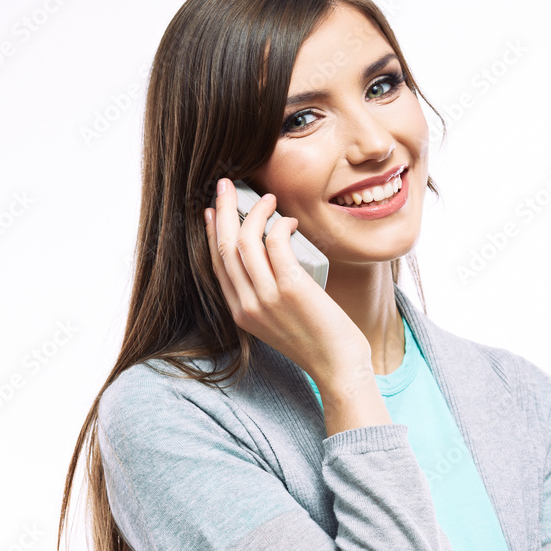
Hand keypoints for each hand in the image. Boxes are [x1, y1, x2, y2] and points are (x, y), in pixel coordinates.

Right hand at [203, 179, 370, 384]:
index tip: (216, 210)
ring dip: (255, 212)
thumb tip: (273, 256)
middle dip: (224, 210)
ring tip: (269, 198)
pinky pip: (276, 244)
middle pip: (225, 247)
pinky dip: (281, 225)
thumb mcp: (279, 321)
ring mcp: (267, 298)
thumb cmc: (316, 341)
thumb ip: (267, 296)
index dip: (213, 233)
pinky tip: (290, 221)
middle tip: (226, 185)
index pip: (218, 265)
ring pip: (246, 242)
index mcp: (240, 313)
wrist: (337, 365)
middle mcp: (247, 305)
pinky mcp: (290, 288)